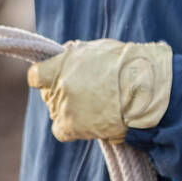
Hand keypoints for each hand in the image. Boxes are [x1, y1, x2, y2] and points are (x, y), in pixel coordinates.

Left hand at [27, 37, 172, 142]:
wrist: (145, 90)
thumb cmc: (128, 66)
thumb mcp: (99, 49)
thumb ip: (76, 54)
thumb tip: (65, 54)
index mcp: (63, 63)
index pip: (36, 75)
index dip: (43, 78)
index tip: (52, 79)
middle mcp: (60, 85)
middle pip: (48, 95)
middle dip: (61, 92)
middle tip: (84, 92)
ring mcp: (65, 107)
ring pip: (56, 112)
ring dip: (69, 110)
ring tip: (94, 107)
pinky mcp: (73, 126)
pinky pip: (60, 131)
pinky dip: (70, 128)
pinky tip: (85, 124)